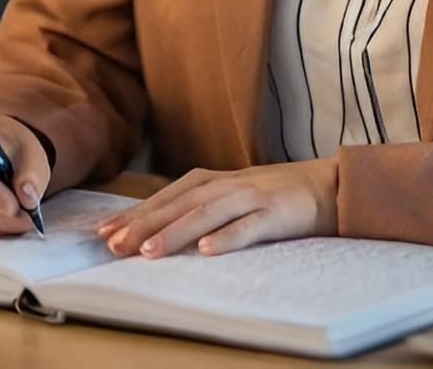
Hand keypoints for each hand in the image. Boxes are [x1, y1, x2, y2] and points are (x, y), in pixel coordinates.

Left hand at [95, 159, 338, 257]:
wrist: (328, 186)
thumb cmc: (273, 195)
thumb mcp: (232, 196)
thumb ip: (199, 206)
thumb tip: (154, 228)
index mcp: (215, 180)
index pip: (168, 196)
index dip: (136, 213)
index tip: (104, 233)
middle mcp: (229, 184)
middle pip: (181, 203)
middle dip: (145, 224)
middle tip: (114, 245)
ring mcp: (253, 196)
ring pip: (208, 213)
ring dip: (176, 231)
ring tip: (148, 252)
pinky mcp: (276, 213)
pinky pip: (249, 226)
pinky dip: (226, 237)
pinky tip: (206, 252)